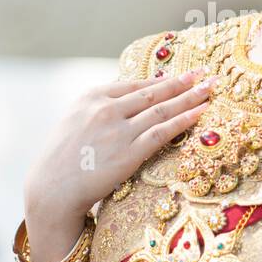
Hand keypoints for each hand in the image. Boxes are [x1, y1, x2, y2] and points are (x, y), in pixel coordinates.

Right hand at [23, 67, 217, 224]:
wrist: (51, 188)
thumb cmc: (62, 160)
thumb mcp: (74, 121)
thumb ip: (98, 109)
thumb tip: (124, 103)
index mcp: (91, 96)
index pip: (134, 86)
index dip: (160, 81)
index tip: (178, 76)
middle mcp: (106, 108)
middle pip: (153, 93)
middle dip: (181, 82)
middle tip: (203, 73)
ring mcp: (119, 130)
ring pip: (162, 109)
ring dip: (190, 97)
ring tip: (209, 87)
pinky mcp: (129, 152)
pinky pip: (163, 131)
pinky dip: (184, 120)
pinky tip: (200, 111)